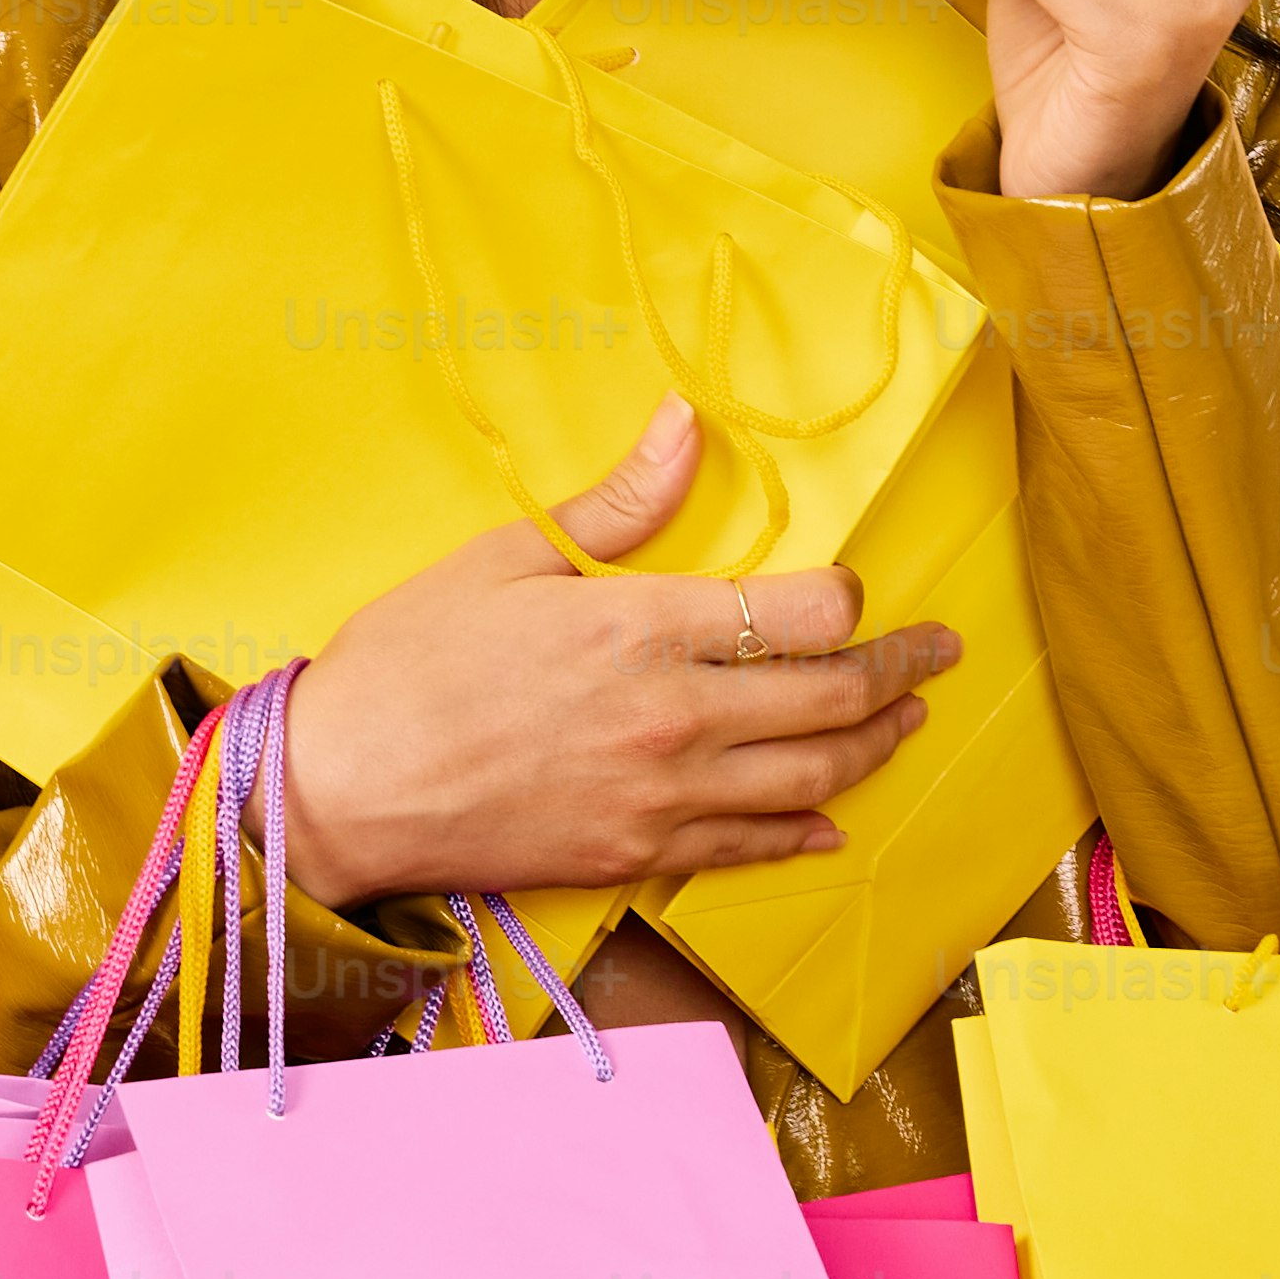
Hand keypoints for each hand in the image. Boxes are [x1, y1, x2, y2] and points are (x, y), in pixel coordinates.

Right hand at [279, 400, 959, 911]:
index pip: (805, 614)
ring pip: (810, 777)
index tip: (858, 593)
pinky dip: (803, 832)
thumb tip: (685, 424)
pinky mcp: (636, 854)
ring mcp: (660, 796)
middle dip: (902, 672)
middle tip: (939, 656)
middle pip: (832, 698)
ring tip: (907, 722)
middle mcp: (673, 716)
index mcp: (641, 626)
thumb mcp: (504, 556)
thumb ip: (615, 503)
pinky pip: (749, 847)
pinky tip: (832, 820)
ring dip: (874, 746)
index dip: (852, 601)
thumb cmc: (408, 661)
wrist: (339, 789)